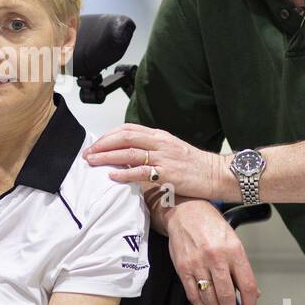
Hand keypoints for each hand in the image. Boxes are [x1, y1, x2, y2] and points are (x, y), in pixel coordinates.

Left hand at [83, 125, 228, 200]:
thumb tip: (129, 154)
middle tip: (88, 153)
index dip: (108, 135)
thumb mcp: (172, 149)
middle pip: (124, 137)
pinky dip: (124, 173)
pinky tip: (112, 175)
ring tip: (92, 162)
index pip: (128, 129)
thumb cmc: (194, 164)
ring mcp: (163, 158)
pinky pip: (141, 172)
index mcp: (159, 136)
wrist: (216, 174)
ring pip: (129, 153)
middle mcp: (160, 143)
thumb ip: (152, 148)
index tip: (95, 143)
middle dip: (102, 144)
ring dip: (107, 157)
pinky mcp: (167, 174)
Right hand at [165, 200, 260, 304]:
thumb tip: (253, 291)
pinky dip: (200, 304)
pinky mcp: (182, 267)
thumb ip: (242, 267)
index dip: (249, 304)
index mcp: (234, 250)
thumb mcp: (233, 241)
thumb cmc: (210, 224)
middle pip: (226, 295)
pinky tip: (205, 304)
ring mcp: (198, 263)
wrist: (185, 211)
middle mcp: (216, 257)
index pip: (247, 285)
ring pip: (209, 298)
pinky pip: (192, 294)